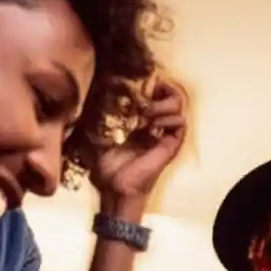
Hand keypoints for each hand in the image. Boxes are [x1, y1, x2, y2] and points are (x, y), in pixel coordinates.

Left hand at [91, 78, 187, 209]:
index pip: (154, 92)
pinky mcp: (171, 145)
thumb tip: (90, 95)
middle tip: (148, 92)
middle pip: (171, 94)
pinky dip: (169, 119)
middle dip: (161, 88)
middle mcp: (156, 125)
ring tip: (149, 110)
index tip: (136, 82)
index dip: (149, 83)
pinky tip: (154, 125)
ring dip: (164, 103)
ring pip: (179, 105)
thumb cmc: (106, 167)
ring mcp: (165, 134)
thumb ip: (96, 116)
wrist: (116, 188)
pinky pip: (180, 123)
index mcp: (140, 121)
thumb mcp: (96, 135)